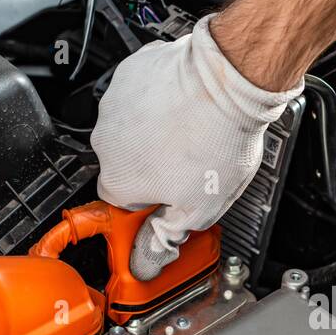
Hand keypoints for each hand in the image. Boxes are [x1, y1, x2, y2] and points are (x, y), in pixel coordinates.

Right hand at [90, 14, 303, 279]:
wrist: (229, 80)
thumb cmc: (217, 139)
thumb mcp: (199, 209)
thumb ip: (166, 237)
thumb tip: (147, 261)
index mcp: (117, 179)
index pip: (120, 207)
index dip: (147, 207)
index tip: (168, 204)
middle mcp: (106, 140)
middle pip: (123, 166)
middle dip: (152, 169)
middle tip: (189, 168)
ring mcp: (115, 102)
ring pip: (130, 129)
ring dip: (153, 134)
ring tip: (191, 134)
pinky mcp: (130, 73)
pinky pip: (138, 95)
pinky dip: (156, 102)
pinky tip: (185, 108)